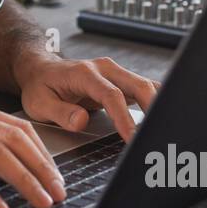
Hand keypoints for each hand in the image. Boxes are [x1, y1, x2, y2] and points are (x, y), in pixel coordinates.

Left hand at [13, 52, 160, 140]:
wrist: (40, 70)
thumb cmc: (40, 87)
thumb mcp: (39, 103)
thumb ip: (60, 113)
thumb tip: (81, 121)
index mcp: (84, 74)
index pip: (111, 95)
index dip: (124, 117)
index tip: (132, 138)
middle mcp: (105, 69)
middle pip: (138, 85)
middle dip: (153, 110)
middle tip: (158, 137)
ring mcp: (116, 73)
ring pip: (147, 86)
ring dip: (159, 106)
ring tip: (167, 131)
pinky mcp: (122, 80)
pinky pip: (145, 90)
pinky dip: (157, 104)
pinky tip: (163, 120)